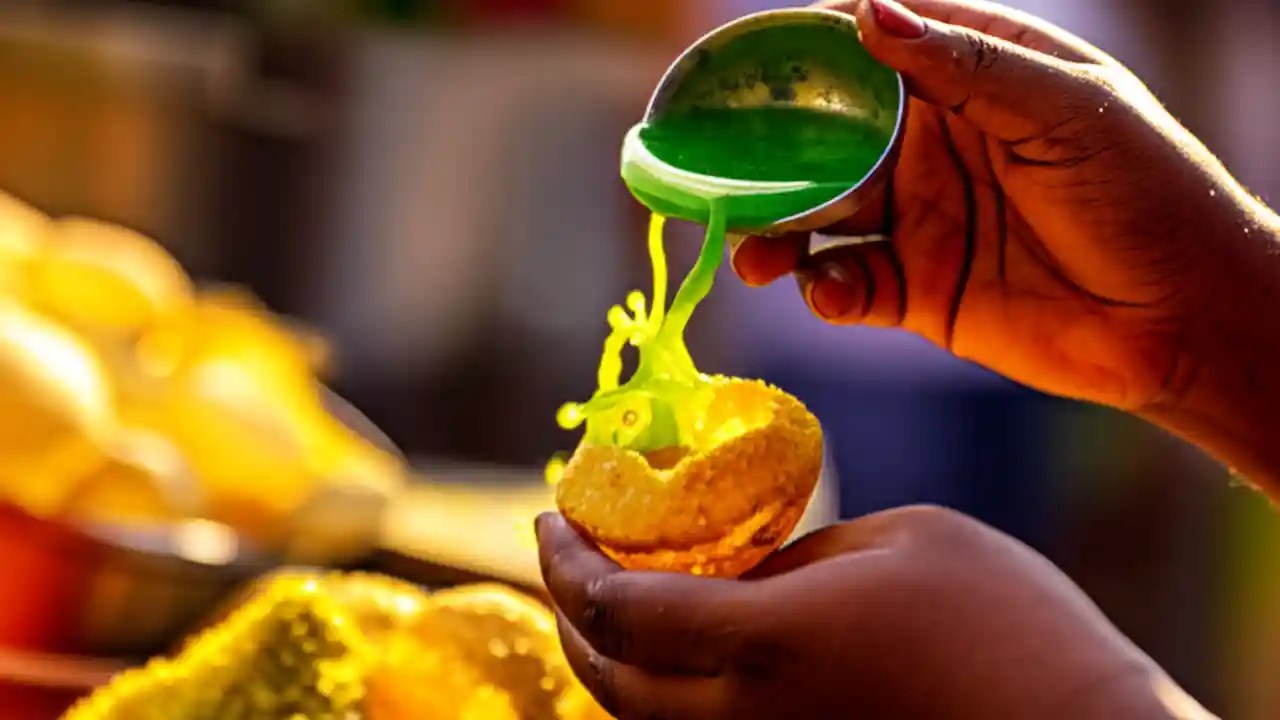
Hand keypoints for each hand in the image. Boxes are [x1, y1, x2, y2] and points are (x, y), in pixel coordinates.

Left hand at [537, 508, 1209, 719]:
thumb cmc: (1007, 622)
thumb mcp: (903, 540)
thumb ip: (798, 552)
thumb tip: (739, 566)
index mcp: (766, 641)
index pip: (619, 608)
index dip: (568, 558)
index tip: (548, 510)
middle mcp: (747, 718)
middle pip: (607, 678)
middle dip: (566, 612)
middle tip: (562, 553)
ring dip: (607, 659)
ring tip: (606, 599)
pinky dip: (661, 695)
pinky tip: (677, 652)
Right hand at [732, 0, 1279, 489]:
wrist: (1181, 319)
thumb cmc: (1144, 191)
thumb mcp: (1063, 107)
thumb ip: (963, 64)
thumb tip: (867, 14)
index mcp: (970, 81)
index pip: (870, 51)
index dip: (805, 52)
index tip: (741, 63)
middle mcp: (933, 146)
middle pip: (826, 139)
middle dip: (766, 153)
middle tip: (708, 168)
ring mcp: (921, 220)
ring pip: (821, 216)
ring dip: (776, 230)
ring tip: (750, 250)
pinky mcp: (919, 291)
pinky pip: (849, 285)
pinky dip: (824, 289)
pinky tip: (826, 290)